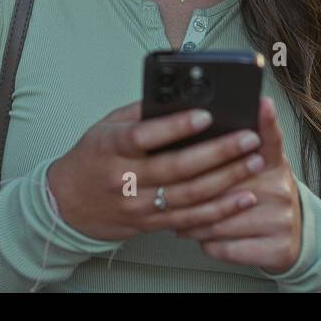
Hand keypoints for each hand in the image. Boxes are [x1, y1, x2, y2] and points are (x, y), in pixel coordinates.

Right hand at [46, 100, 270, 241]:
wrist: (66, 204)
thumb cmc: (91, 158)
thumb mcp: (106, 126)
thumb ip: (141, 113)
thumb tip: (179, 96)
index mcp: (112, 147)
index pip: (145, 136)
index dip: (176, 126)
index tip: (206, 115)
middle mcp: (125, 178)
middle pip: (177, 167)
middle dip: (218, 152)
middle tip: (248, 138)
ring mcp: (139, 205)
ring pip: (190, 195)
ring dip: (227, 179)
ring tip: (254, 162)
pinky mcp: (151, 224)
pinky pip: (191, 219)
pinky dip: (220, 210)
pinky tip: (243, 197)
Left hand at [173, 98, 302, 274]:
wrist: (293, 238)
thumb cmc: (263, 197)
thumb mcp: (257, 169)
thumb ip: (233, 154)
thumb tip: (192, 132)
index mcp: (273, 163)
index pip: (270, 138)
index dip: (266, 121)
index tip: (262, 103)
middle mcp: (281, 187)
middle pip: (226, 185)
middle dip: (194, 191)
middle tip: (169, 190)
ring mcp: (281, 219)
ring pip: (220, 220)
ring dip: (192, 222)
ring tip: (178, 217)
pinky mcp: (277, 248)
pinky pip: (225, 246)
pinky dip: (206, 243)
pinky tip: (200, 236)